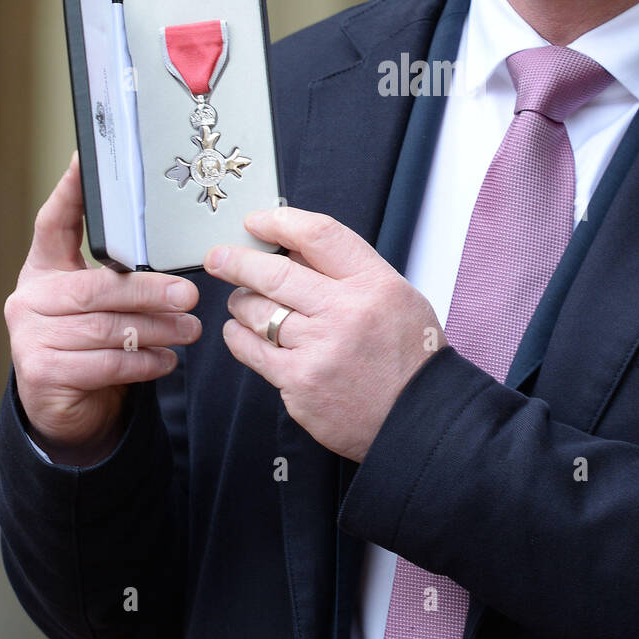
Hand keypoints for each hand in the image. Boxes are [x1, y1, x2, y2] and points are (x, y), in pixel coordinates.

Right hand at [4, 152, 200, 464]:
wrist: (63, 404)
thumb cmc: (88, 344)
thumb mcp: (101, 303)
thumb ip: (122, 278)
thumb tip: (177, 264)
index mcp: (44, 270)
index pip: (53, 223)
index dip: (69, 192)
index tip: (85, 160)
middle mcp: (30, 299)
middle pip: (95, 288)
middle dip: (149, 291)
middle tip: (189, 294)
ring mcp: (29, 336)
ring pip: (106, 329)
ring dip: (156, 330)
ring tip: (189, 329)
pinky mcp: (41, 372)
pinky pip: (104, 364)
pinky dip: (143, 362)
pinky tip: (166, 358)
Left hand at [204, 207, 445, 462]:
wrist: (419, 416)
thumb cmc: (408, 355)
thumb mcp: (395, 296)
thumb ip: (348, 271)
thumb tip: (290, 248)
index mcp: (374, 283)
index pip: (319, 235)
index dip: (279, 222)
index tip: (257, 222)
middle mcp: (346, 312)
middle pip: (275, 272)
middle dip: (237, 260)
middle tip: (219, 257)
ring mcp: (320, 349)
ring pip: (257, 311)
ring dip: (241, 301)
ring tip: (243, 301)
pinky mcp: (299, 383)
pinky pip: (252, 350)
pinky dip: (239, 336)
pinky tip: (241, 331)